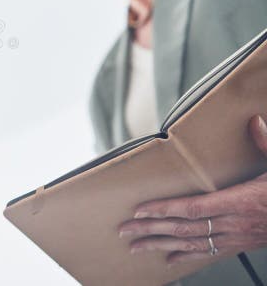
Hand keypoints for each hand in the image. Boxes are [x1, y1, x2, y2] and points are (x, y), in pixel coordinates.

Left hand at [120, 114, 266, 264]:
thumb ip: (264, 143)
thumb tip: (253, 121)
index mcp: (238, 202)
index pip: (192, 208)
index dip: (164, 210)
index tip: (140, 210)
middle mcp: (233, 223)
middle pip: (183, 228)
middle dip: (151, 229)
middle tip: (125, 230)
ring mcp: (235, 237)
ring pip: (191, 243)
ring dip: (161, 245)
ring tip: (136, 246)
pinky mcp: (239, 244)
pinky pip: (208, 252)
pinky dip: (186, 254)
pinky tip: (168, 258)